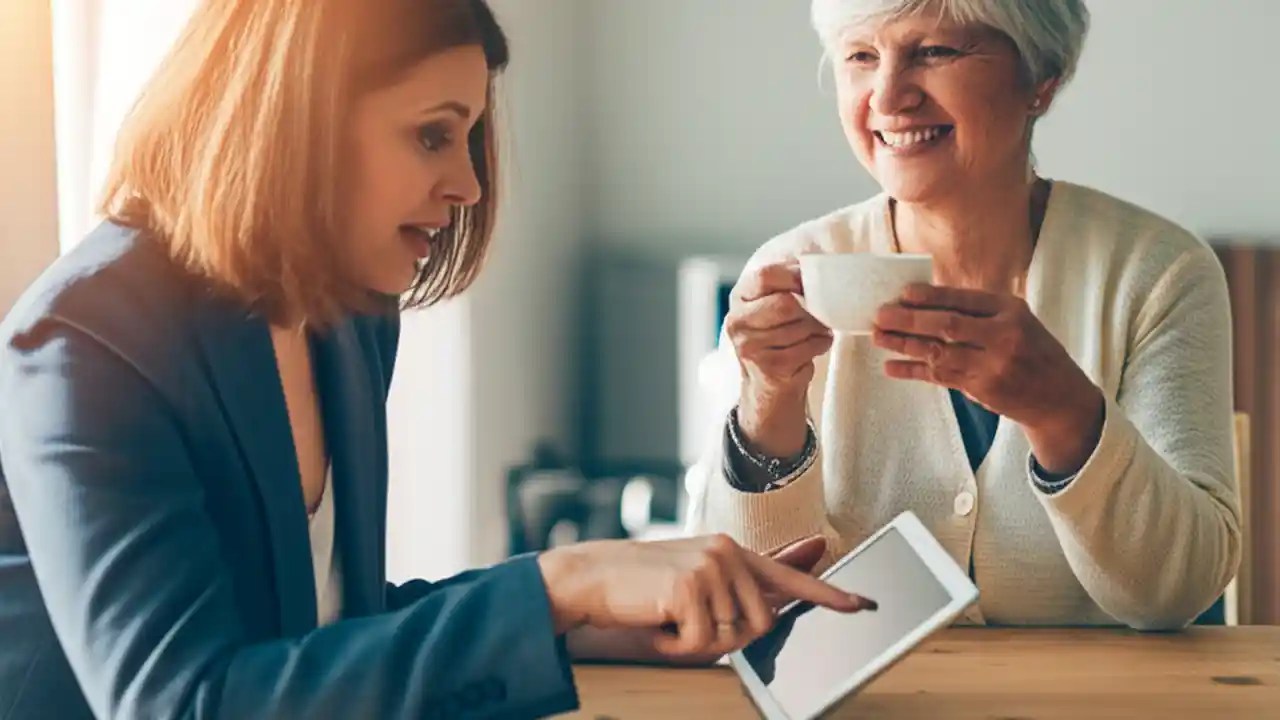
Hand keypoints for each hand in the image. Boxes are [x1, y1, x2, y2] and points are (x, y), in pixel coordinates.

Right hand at [539, 535, 870, 659]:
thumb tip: (783, 584)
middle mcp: (727, 553)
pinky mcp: (689, 588)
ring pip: (729, 638)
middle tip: (686, 623)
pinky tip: (655, 622)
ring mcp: (710, 568)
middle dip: (725, 638)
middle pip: (760, 624)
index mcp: (732, 551)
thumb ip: (742, 582)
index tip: (860, 604)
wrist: (592, 576)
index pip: (789, 578)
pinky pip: (700, 644)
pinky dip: (673, 646)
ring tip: (667, 618)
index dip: (827, 594)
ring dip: (694, 643)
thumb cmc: (643, 584)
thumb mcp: (697, 576)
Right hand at [725, 262, 832, 456]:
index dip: (794, 275)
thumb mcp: (775, 304)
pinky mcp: (768, 367)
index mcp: (739, 297)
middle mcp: (737, 322)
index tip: (811, 282)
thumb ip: (788, 284)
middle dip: (810, 307)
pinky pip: (808, 347)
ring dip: (818, 328)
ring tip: (815, 331)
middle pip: (786, 303)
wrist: (770, 384)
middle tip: (818, 312)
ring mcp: (750, 347)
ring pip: (801, 325)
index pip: (766, 276)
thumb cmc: (779, 336)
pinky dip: (820, 345)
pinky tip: (813, 347)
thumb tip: (818, 266)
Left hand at [872, 284, 1104, 473]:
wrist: (1060, 397)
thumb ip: (980, 313)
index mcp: (1011, 310)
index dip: (930, 296)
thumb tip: (926, 303)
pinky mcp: (982, 389)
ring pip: (939, 352)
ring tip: (878, 337)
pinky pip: (939, 377)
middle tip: (880, 314)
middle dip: (909, 319)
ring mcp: (993, 365)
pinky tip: (891, 366)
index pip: (963, 299)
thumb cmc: (1033, 351)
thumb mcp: (1018, 321)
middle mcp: (1003, 336)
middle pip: (947, 325)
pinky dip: (912, 371)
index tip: (902, 293)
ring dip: (904, 344)